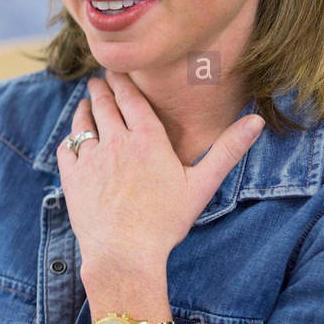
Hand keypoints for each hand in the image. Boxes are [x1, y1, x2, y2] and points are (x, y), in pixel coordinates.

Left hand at [57, 71, 264, 295]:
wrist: (125, 253)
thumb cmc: (166, 221)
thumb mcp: (202, 184)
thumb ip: (228, 150)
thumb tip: (256, 121)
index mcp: (148, 140)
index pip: (131, 100)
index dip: (122, 83)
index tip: (116, 71)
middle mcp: (116, 143)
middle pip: (104, 106)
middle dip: (101, 89)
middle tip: (98, 80)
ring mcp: (91, 159)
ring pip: (83, 123)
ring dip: (84, 109)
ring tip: (85, 102)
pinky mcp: (72, 177)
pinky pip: (67, 148)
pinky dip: (70, 138)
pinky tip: (73, 138)